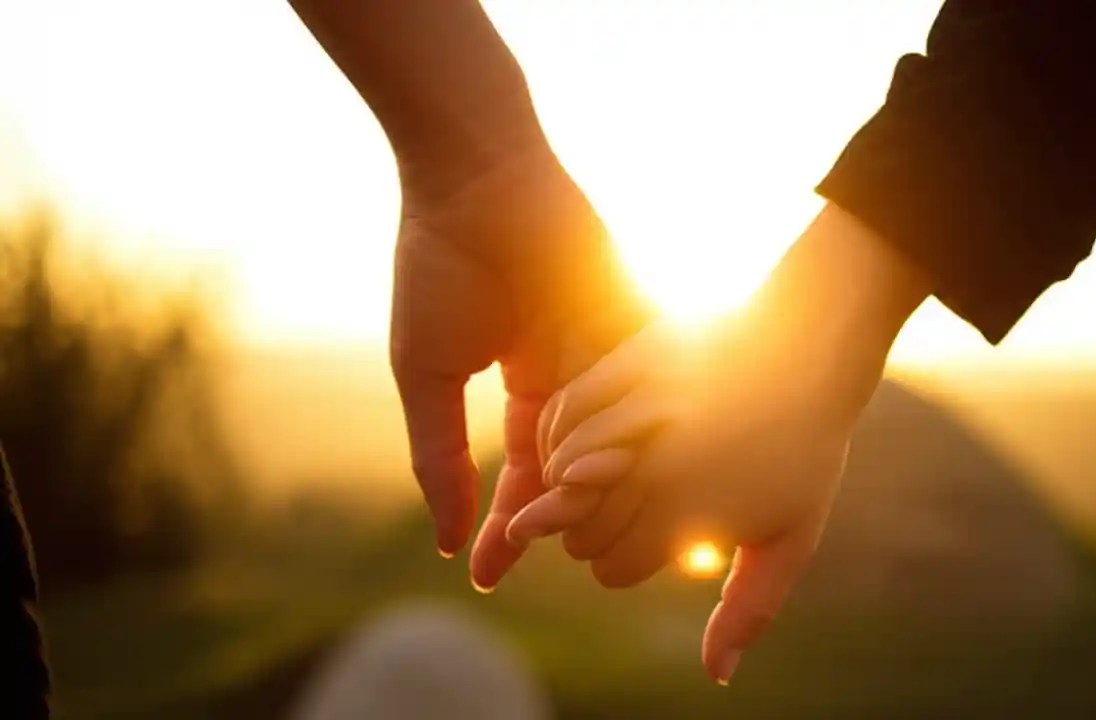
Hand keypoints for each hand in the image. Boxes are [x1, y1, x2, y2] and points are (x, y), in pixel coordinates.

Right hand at [390, 143, 647, 587]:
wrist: (480, 182)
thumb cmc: (442, 269)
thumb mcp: (427, 372)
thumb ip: (438, 454)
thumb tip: (444, 534)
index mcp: (524, 382)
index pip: (524, 472)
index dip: (504, 525)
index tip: (486, 577)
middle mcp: (575, 375)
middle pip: (581, 466)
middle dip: (562, 518)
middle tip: (554, 566)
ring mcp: (608, 351)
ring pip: (619, 437)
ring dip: (608, 488)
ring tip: (601, 543)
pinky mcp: (640, 324)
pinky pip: (649, 392)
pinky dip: (644, 436)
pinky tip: (647, 485)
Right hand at [507, 202, 930, 682]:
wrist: (806, 349)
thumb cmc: (805, 451)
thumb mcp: (789, 539)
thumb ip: (747, 610)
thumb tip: (715, 676)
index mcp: (684, 518)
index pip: (609, 569)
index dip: (628, 559)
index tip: (661, 533)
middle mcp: (647, 472)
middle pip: (578, 533)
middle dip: (600, 527)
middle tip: (644, 495)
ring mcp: (629, 417)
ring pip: (557, 477)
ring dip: (575, 479)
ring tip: (625, 458)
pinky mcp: (615, 372)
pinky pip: (556, 421)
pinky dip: (564, 432)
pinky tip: (603, 426)